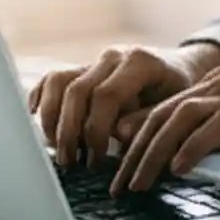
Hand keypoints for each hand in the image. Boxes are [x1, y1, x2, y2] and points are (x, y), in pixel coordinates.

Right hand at [28, 43, 219, 168]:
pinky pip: (54, 78)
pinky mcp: (84, 69)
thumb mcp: (175, 108)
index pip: (105, 95)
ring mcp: (96, 61)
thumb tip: (117, 138)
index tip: (95, 159)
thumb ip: (147, 121)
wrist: (183, 69)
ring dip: (52, 118)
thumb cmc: (181, 93)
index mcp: (140, 63)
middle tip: (71, 163)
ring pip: (59, 82)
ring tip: (57, 149)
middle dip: (69, 131)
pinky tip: (36, 118)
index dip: (95, 129)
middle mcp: (114, 57)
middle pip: (76, 90)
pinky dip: (41, 97)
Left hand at [110, 66, 219, 195]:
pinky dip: (189, 149)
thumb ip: (211, 136)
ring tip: (138, 184)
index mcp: (218, 85)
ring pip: (176, 120)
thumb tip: (173, 155)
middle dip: (133, 153)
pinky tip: (177, 170)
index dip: (135, 140)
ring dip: (151, 154)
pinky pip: (209, 129)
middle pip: (160, 115)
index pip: (162, 110)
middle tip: (118, 185)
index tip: (118, 170)